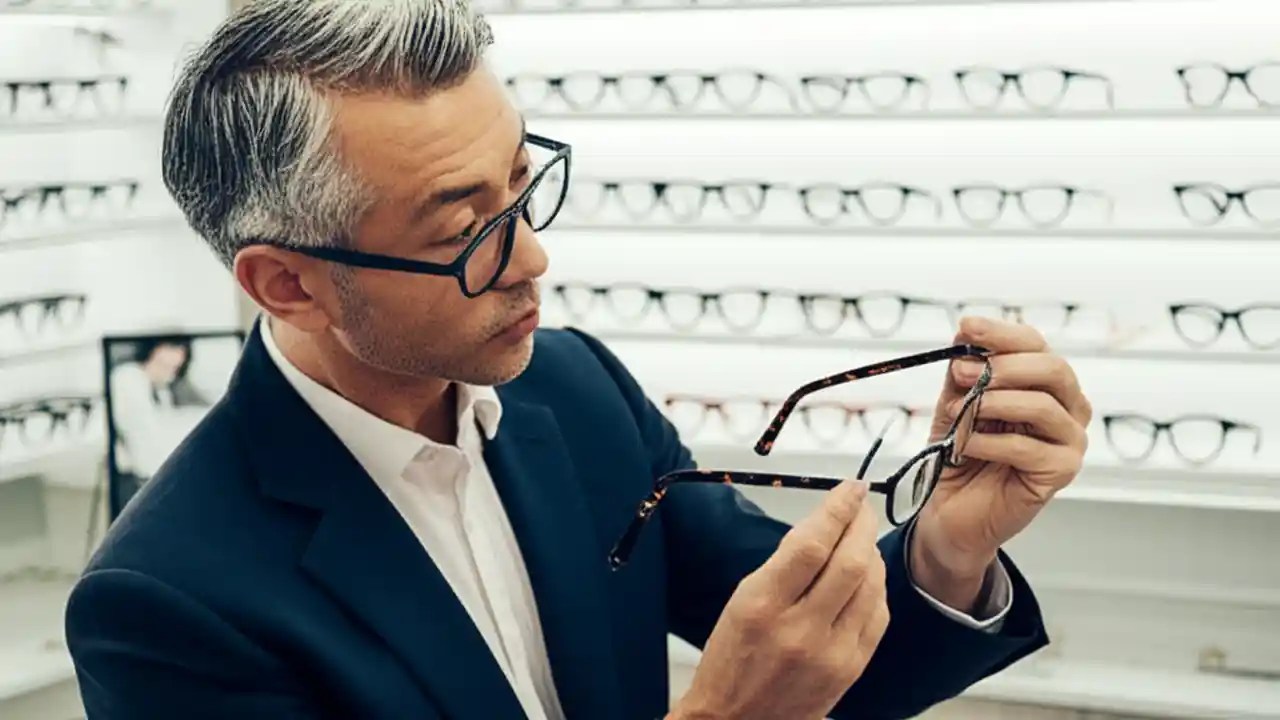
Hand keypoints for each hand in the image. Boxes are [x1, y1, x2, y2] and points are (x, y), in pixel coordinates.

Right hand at [668, 480, 888, 719]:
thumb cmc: (732, 658)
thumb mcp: (742, 599)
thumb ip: (784, 564)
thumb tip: (824, 526)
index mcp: (762, 605)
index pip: (811, 544)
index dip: (836, 509)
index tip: (848, 488)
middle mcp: (799, 630)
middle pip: (850, 561)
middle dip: (862, 524)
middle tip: (862, 506)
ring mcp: (831, 653)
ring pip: (870, 586)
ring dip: (871, 553)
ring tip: (862, 539)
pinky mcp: (851, 670)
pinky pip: (877, 617)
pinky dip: (876, 588)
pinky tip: (866, 578)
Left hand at [911, 317, 1092, 611]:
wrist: (951, 510)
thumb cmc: (960, 451)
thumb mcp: (956, 401)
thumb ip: (965, 370)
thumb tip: (966, 330)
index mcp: (1046, 383)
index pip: (1036, 345)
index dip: (1002, 333)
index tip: (967, 327)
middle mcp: (1068, 408)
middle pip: (1052, 370)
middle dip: (1002, 367)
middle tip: (959, 374)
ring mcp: (1070, 441)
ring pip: (1042, 406)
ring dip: (992, 403)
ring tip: (958, 412)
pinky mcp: (1061, 473)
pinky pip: (1028, 448)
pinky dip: (989, 441)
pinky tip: (964, 444)